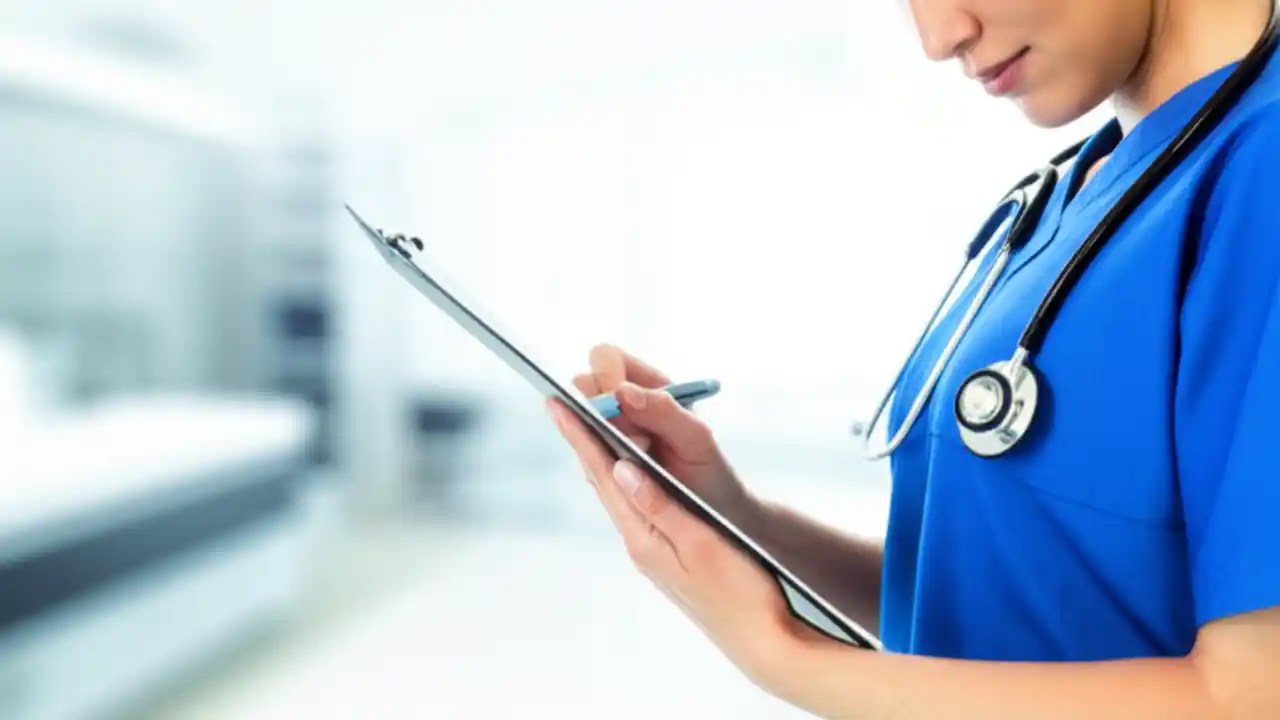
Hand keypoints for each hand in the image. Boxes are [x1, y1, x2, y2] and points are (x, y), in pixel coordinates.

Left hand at [545, 391, 814, 696]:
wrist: (763, 640)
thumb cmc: (742, 593)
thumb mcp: (703, 543)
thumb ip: (661, 505)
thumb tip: (622, 469)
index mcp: (645, 539)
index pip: (605, 476)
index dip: (580, 437)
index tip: (556, 404)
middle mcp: (641, 545)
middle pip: (603, 483)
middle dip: (582, 441)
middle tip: (562, 404)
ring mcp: (652, 552)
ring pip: (618, 494)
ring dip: (601, 458)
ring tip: (584, 425)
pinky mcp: (668, 555)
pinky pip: (637, 506)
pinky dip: (626, 478)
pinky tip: (627, 469)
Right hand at [570, 344, 755, 527]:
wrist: (712, 515)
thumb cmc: (709, 469)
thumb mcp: (696, 439)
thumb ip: (664, 411)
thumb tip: (621, 391)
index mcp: (649, 385)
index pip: (605, 357)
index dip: (604, 374)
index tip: (618, 401)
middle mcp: (623, 406)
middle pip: (582, 387)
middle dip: (596, 409)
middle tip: (632, 437)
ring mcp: (607, 434)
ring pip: (577, 422)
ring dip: (599, 439)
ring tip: (639, 458)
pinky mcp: (600, 463)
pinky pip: (583, 453)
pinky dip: (599, 460)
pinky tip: (629, 474)